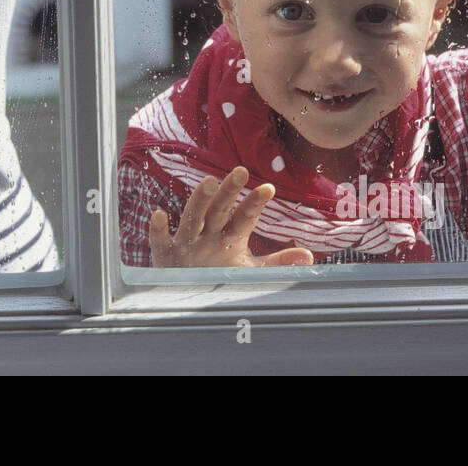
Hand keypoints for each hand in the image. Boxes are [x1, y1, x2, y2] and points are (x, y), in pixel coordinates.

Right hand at [149, 166, 316, 267]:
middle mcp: (208, 234)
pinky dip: (158, 228)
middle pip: (220, 209)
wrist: (185, 296)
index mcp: (229, 236)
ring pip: (193, 217)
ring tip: (210, 182)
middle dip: (229, 191)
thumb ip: (276, 262)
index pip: (244, 217)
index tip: (269, 188)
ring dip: (201, 200)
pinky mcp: (165, 256)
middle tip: (241, 171)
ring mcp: (187, 242)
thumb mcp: (248, 270)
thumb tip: (309, 257)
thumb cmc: (218, 276)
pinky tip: (159, 215)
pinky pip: (160, 240)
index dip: (255, 203)